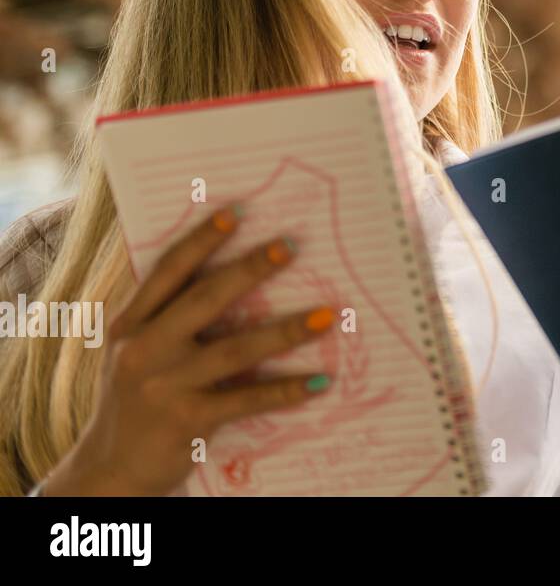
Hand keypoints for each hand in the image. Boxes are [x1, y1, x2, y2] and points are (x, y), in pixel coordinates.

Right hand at [43, 206, 336, 495]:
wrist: (109, 471)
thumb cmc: (136, 400)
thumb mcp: (135, 351)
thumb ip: (166, 317)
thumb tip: (229, 274)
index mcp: (131, 324)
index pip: (168, 272)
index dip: (201, 240)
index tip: (237, 211)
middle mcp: (144, 349)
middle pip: (204, 299)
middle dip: (250, 269)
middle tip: (291, 245)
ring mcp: (165, 386)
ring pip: (235, 349)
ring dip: (286, 331)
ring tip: (327, 315)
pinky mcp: (187, 420)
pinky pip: (247, 400)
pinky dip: (287, 390)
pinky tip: (321, 380)